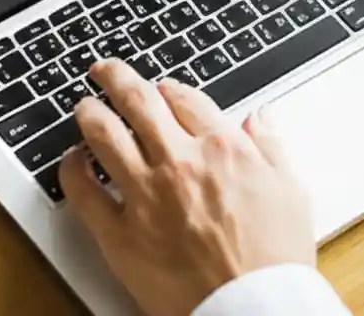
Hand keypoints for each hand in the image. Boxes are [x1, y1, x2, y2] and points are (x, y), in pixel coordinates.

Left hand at [60, 61, 314, 315]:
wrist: (251, 307)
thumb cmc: (274, 259)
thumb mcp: (291, 191)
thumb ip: (271, 147)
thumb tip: (262, 118)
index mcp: (223, 148)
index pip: (186, 99)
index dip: (169, 88)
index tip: (163, 88)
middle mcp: (180, 162)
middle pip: (138, 102)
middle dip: (116, 78)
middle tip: (105, 71)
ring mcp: (146, 195)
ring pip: (103, 134)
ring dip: (89, 112)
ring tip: (84, 106)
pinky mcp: (120, 232)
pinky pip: (82, 190)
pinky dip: (72, 168)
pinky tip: (71, 161)